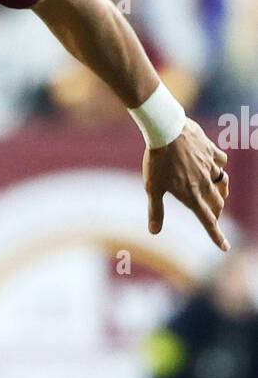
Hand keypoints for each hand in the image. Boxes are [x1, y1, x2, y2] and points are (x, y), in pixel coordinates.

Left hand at [144, 118, 229, 250]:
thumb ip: (156, 211)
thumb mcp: (153, 188)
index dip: (216, 236)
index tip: (225, 248)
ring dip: (222, 192)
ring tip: (219, 197)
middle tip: (213, 219)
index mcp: (191, 195)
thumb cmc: (157, 161)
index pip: (207, 221)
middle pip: (217, 203)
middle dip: (216, 213)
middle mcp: (204, 182)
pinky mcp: (210, 150)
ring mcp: (209, 165)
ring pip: (222, 183)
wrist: (166, 130)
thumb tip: (154, 232)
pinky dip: (220, 166)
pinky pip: (221, 160)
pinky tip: (216, 166)